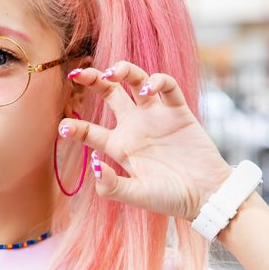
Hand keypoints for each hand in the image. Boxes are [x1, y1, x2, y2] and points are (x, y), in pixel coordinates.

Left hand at [61, 62, 234, 219]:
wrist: (205, 194)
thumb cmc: (169, 199)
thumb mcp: (137, 195)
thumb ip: (112, 186)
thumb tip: (94, 166)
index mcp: (119, 147)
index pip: (90, 131)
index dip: (75, 127)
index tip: (62, 127)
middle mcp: (134, 127)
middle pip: (109, 93)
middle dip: (93, 80)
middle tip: (78, 74)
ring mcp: (156, 116)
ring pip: (136, 81)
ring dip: (124, 71)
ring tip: (114, 72)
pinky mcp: (178, 111)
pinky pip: (167, 86)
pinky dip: (157, 81)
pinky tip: (148, 89)